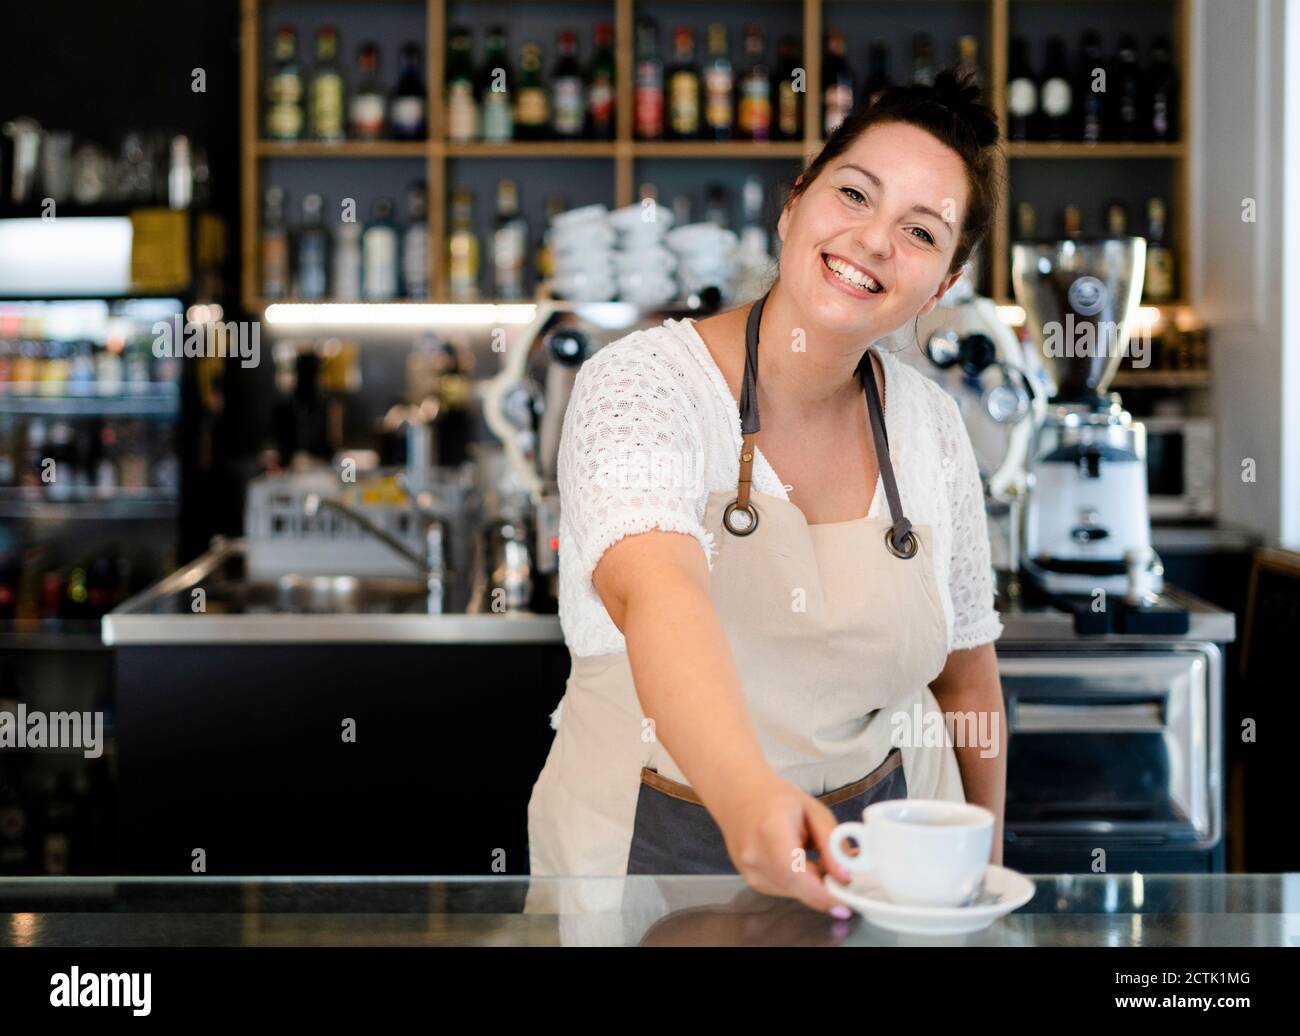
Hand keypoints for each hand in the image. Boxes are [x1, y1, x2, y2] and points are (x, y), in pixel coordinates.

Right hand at [713, 774, 854, 914]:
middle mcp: (754, 856)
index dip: (822, 892)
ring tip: (820, 861)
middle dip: (825, 889)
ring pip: (793, 893)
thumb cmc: (777, 798)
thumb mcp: (814, 810)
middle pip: (796, 888)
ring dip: (813, 885)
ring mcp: (749, 871)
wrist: (739, 795)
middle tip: (844, 875)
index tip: (847, 898)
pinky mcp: (751, 880)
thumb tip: (846, 877)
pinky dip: (799, 883)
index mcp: (770, 831)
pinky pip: (784, 890)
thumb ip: (832, 842)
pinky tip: (802, 863)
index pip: (794, 873)